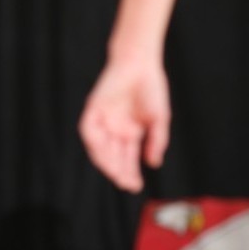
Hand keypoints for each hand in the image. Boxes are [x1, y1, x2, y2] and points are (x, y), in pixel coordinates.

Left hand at [78, 58, 170, 192]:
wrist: (140, 63)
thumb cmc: (152, 89)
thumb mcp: (159, 120)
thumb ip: (156, 141)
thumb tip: (153, 164)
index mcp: (131, 133)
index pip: (127, 159)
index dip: (129, 173)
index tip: (135, 186)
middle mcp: (116, 128)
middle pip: (113, 156)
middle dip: (118, 171)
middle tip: (125, 184)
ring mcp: (104, 118)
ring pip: (99, 146)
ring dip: (105, 161)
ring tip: (115, 173)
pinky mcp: (94, 107)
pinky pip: (88, 128)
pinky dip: (93, 141)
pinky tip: (102, 153)